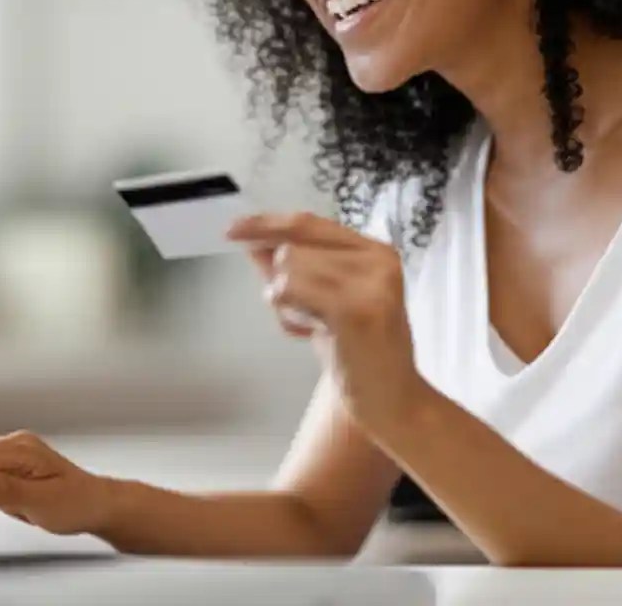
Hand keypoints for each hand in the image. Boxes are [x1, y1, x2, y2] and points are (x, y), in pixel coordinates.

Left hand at [227, 212, 432, 428]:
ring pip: (287, 268)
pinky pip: (290, 290)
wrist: (389, 399)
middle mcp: (377, 259)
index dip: (265, 224)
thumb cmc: (355, 350)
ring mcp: (370, 283)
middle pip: (291, 247)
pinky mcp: (355, 309)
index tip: (231, 229)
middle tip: (304, 315)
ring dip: (284, 302)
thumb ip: (291, 267)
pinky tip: (311, 332)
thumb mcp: (322, 298)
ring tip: (313, 325)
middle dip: (280, 282)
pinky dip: (289, 313)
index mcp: (374, 250)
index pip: (308, 223)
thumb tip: (253, 240)